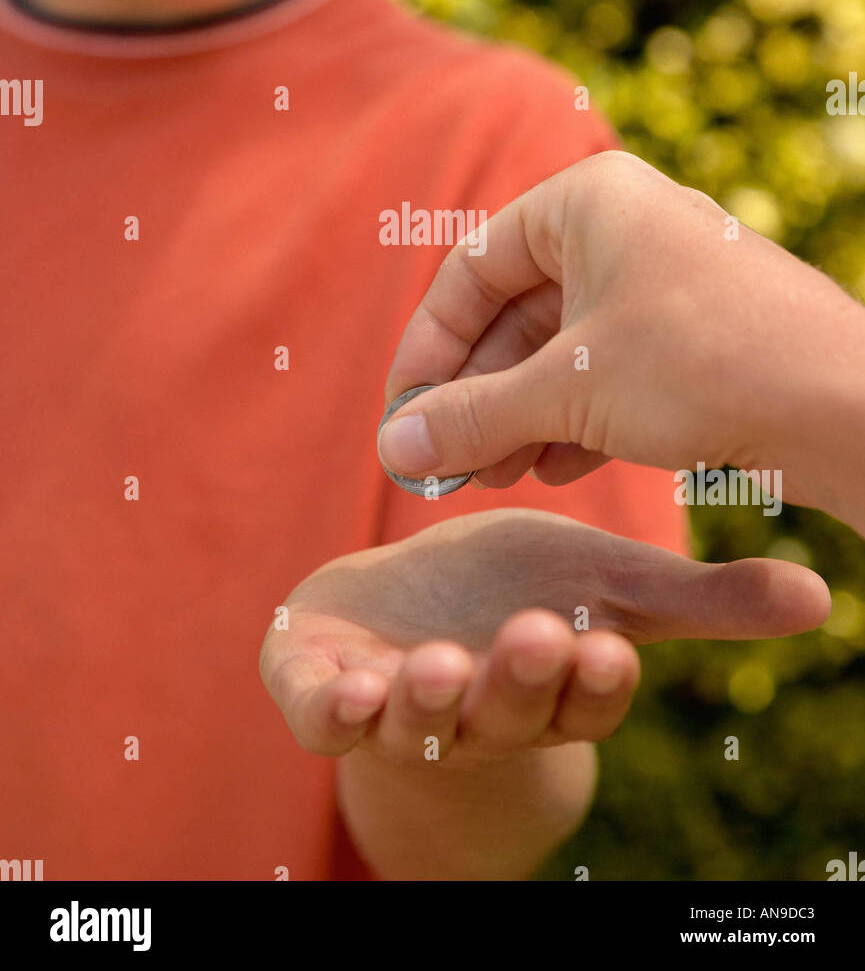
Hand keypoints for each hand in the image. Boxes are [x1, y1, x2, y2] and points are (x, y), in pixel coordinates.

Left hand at [260, 508, 829, 766]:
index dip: (593, 682)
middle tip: (536, 635)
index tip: (607, 649)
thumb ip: (696, 599)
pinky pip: (323, 718)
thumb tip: (820, 597)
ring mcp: (397, 708)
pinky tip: (347, 686)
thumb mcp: (604, 581)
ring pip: (419, 720)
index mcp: (550, 686)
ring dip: (429, 699)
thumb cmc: (514, 590)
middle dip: (520, 678)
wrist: (402, 609)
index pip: (582, 699)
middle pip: (505, 710)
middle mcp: (479, 713)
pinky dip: (332, 709)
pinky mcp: (322, 695)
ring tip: (439, 664)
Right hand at [376, 151, 864, 522]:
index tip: (401, 416)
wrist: (847, 407)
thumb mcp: (568, 390)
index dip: (427, 348)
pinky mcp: (691, 334)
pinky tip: (553, 470)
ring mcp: (661, 280)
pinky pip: (606, 369)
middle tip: (443, 463)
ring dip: (518, 415)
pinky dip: (571, 418)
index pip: (470, 268)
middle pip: (513, 312)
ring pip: (560, 347)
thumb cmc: (705, 367)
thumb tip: (392, 447)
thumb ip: (471, 416)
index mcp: (584, 200)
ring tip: (494, 476)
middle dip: (475, 394)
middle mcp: (622, 227)